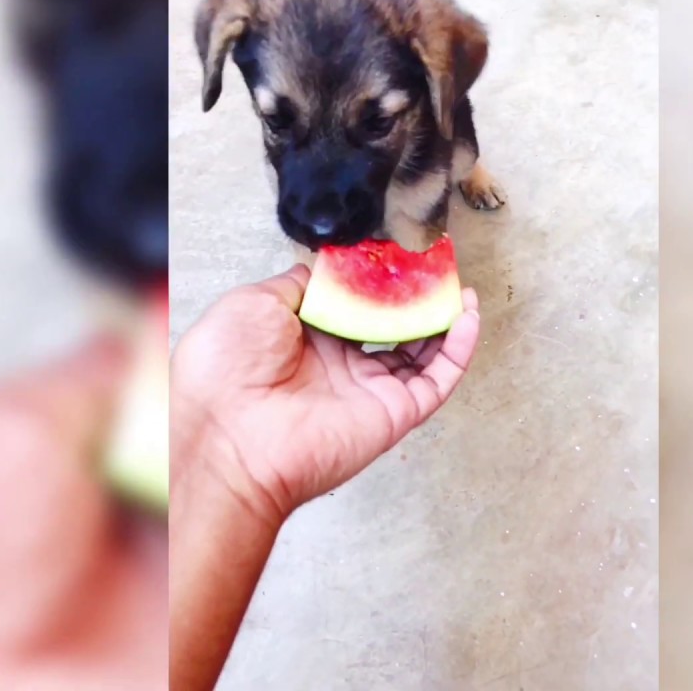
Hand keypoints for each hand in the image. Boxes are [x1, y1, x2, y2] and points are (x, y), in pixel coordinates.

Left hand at [172, 264, 480, 522]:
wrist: (228, 438)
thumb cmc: (225, 373)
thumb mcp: (253, 304)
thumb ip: (297, 284)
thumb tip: (325, 271)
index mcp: (306, 340)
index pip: (355, 305)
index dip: (378, 279)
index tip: (397, 253)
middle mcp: (340, 365)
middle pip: (393, 326)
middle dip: (415, 297)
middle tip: (434, 267)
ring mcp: (369, 390)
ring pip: (422, 352)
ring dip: (444, 319)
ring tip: (458, 286)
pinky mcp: (393, 413)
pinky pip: (437, 380)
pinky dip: (459, 348)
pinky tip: (467, 315)